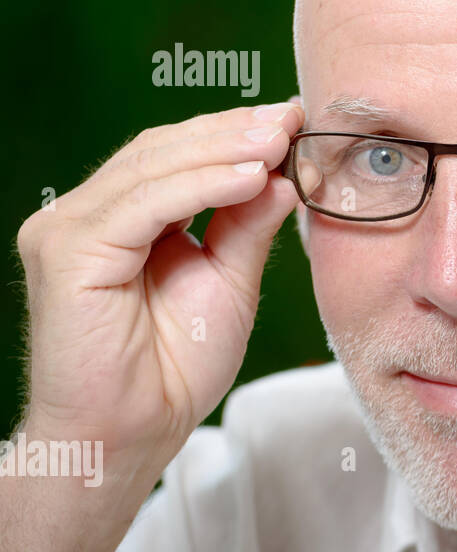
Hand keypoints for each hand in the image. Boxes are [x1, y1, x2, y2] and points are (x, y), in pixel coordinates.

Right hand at [16, 101, 303, 465]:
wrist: (134, 433)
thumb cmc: (175, 367)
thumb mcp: (229, 282)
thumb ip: (247, 225)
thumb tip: (283, 172)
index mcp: (121, 217)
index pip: (178, 155)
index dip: (235, 133)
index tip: (294, 119)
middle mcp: (87, 215)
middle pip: (163, 150)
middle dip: (234, 131)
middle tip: (292, 118)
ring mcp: (69, 229)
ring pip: (153, 168)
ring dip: (224, 149)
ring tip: (280, 141)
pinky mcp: (67, 252)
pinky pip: (144, 206)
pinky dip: (201, 186)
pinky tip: (251, 177)